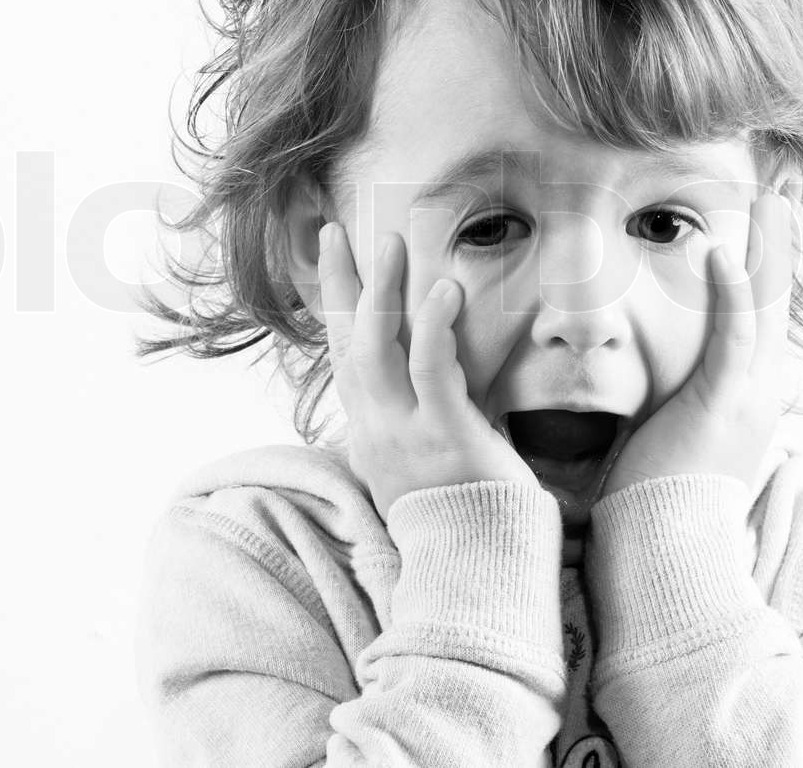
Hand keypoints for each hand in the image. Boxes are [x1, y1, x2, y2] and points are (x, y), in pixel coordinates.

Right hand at [318, 223, 540, 524]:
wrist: (473, 570)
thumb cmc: (457, 515)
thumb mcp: (420, 464)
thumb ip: (417, 419)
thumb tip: (426, 381)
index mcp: (370, 432)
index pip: (341, 358)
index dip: (334, 308)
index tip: (329, 260)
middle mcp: (376, 429)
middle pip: (347, 343)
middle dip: (341, 284)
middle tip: (335, 231)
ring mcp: (406, 433)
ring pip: (379, 350)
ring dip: (383, 292)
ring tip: (391, 242)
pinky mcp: (446, 436)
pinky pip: (432, 371)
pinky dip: (434, 327)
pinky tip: (444, 289)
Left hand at [601, 190, 794, 497]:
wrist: (665, 548)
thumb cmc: (659, 496)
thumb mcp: (682, 436)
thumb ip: (694, 405)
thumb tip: (694, 391)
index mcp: (749, 392)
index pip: (763, 310)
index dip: (769, 258)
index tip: (770, 211)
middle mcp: (761, 388)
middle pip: (778, 294)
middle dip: (782, 234)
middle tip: (786, 179)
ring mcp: (749, 396)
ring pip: (766, 304)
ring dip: (768, 245)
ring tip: (770, 194)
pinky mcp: (723, 404)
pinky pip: (733, 338)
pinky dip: (732, 293)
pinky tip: (724, 251)